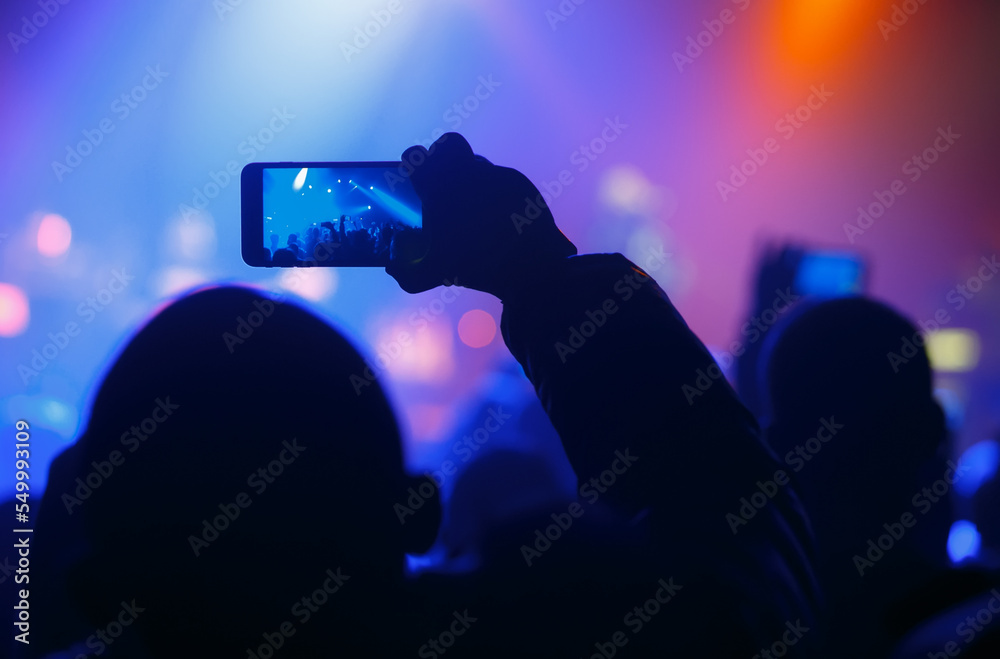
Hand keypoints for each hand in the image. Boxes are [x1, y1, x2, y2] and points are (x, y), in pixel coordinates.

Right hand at [386, 133, 576, 298]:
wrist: (529, 264)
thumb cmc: (476, 266)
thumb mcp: (432, 274)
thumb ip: (405, 272)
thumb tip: (393, 266)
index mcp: (438, 186)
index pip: (413, 155)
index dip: (412, 165)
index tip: (415, 178)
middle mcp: (466, 171)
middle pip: (446, 144)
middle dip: (442, 158)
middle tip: (442, 182)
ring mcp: (494, 173)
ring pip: (475, 162)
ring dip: (470, 178)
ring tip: (474, 208)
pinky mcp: (518, 181)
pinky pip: (500, 178)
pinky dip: (496, 193)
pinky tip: (499, 216)